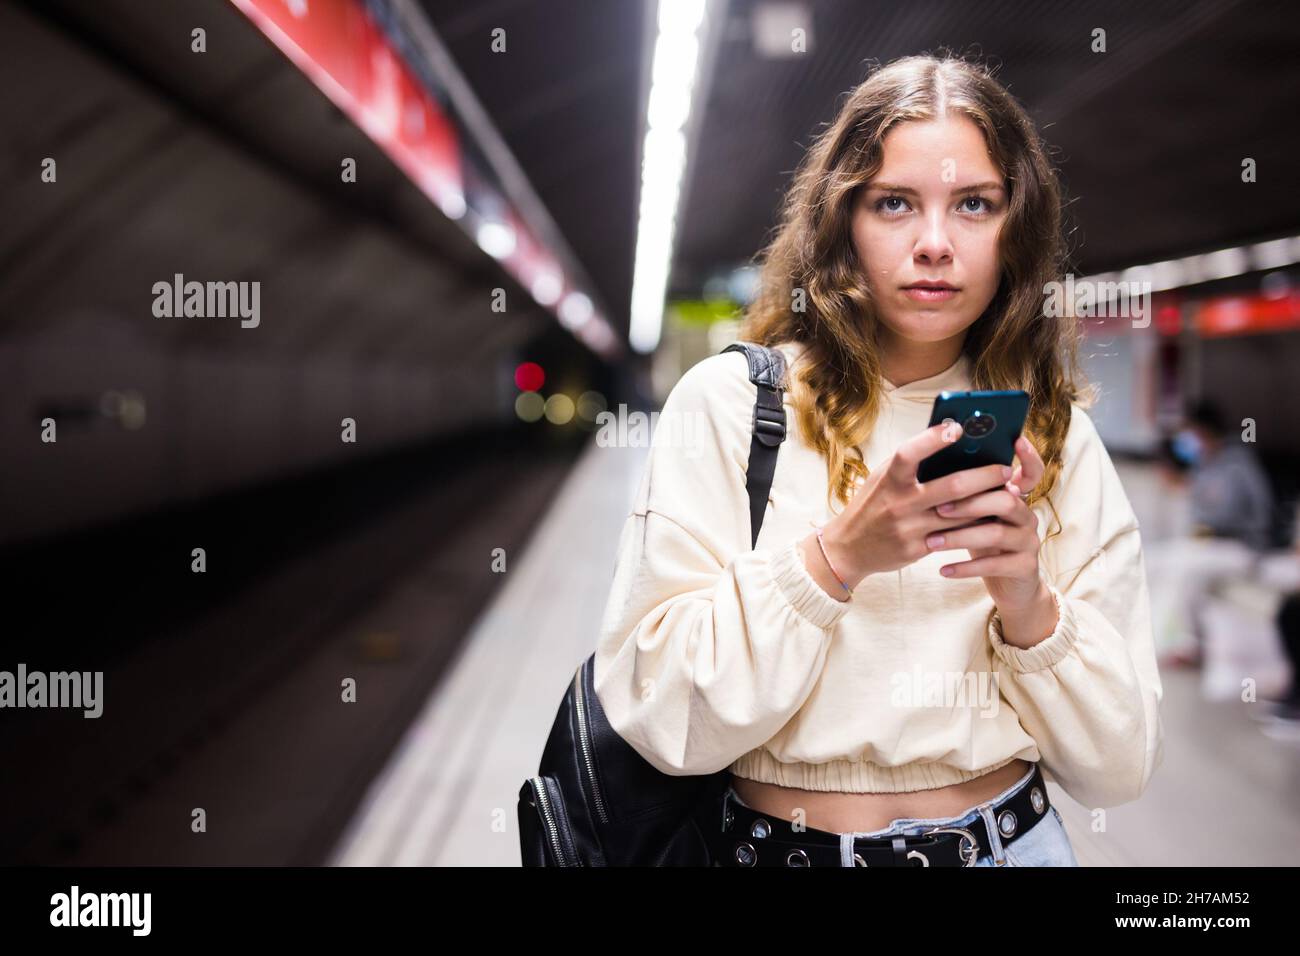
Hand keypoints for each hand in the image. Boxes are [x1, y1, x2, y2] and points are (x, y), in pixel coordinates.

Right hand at [812, 423, 1017, 589]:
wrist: (848, 548)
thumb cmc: (872, 505)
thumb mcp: (882, 478)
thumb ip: (909, 463)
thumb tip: (946, 437)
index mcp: (889, 480)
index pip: (909, 454)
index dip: (932, 440)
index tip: (957, 429)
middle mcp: (899, 503)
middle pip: (952, 487)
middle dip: (985, 476)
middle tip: (1005, 468)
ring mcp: (909, 528)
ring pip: (961, 514)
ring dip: (988, 502)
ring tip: (1008, 491)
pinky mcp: (917, 549)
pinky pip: (954, 536)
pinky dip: (975, 525)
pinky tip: (991, 516)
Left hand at [924, 435, 1056, 643]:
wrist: (1005, 585)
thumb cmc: (978, 539)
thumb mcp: (971, 514)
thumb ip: (962, 492)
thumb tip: (930, 466)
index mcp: (1014, 496)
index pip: (1031, 472)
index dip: (1029, 456)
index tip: (1016, 439)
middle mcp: (1027, 515)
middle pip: (1005, 500)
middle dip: (970, 503)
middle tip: (938, 508)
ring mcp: (1029, 541)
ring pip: (997, 533)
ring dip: (960, 536)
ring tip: (931, 542)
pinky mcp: (1025, 567)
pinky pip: (995, 565)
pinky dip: (966, 567)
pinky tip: (943, 569)